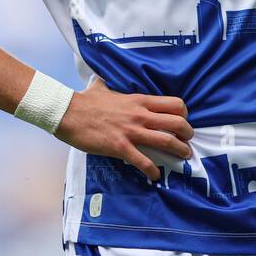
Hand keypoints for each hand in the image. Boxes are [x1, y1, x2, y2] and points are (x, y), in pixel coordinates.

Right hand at [55, 75, 193, 180]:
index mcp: (139, 100)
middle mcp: (140, 115)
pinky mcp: (120, 147)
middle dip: (187, 134)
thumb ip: (106, 85)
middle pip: (177, 123)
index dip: (183, 114)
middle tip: (188, 141)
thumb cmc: (85, 101)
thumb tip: (99, 80)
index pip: (174, 104)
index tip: (182, 121)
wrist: (68, 113)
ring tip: (184, 157)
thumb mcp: (101, 87)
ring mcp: (131, 131)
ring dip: (179, 151)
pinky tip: (155, 176)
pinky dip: (152, 171)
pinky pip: (143, 161)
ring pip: (166, 141)